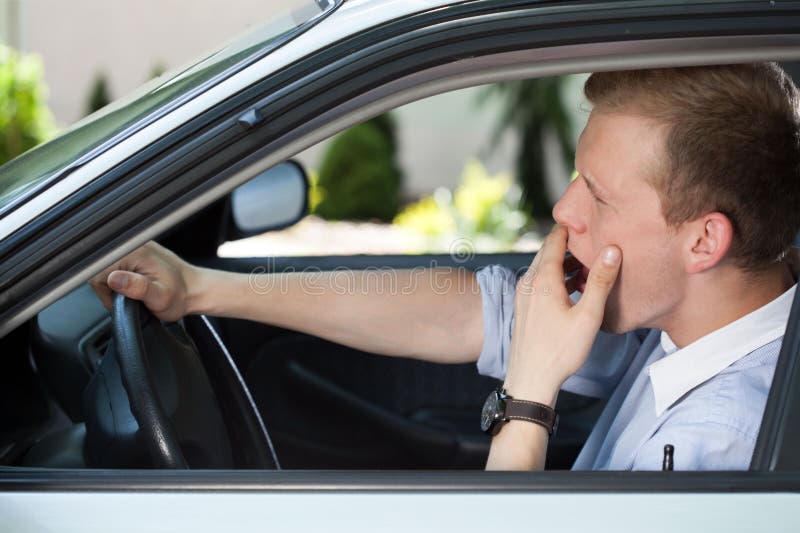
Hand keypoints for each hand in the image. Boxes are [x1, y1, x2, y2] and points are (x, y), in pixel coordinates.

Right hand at [89, 241, 198, 321]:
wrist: (194, 290)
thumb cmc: (180, 295)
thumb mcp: (160, 297)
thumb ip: (137, 288)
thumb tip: (113, 279)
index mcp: (135, 252)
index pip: (97, 270)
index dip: (105, 291)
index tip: (120, 299)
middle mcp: (132, 245)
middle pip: (98, 268)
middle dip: (109, 288)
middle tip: (129, 298)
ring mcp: (133, 247)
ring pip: (104, 268)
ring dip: (114, 285)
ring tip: (134, 293)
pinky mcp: (134, 252)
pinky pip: (113, 266)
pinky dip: (119, 279)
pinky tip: (134, 285)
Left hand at [504, 225, 621, 404]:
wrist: (530, 380)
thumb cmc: (559, 352)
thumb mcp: (587, 315)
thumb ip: (600, 281)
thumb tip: (612, 249)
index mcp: (542, 279)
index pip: (554, 240)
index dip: (571, 226)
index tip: (587, 216)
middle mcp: (528, 282)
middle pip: (548, 252)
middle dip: (569, 242)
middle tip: (592, 235)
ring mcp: (523, 295)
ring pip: (543, 268)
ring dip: (563, 262)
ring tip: (588, 261)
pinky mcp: (523, 308)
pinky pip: (539, 283)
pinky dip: (555, 277)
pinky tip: (571, 286)